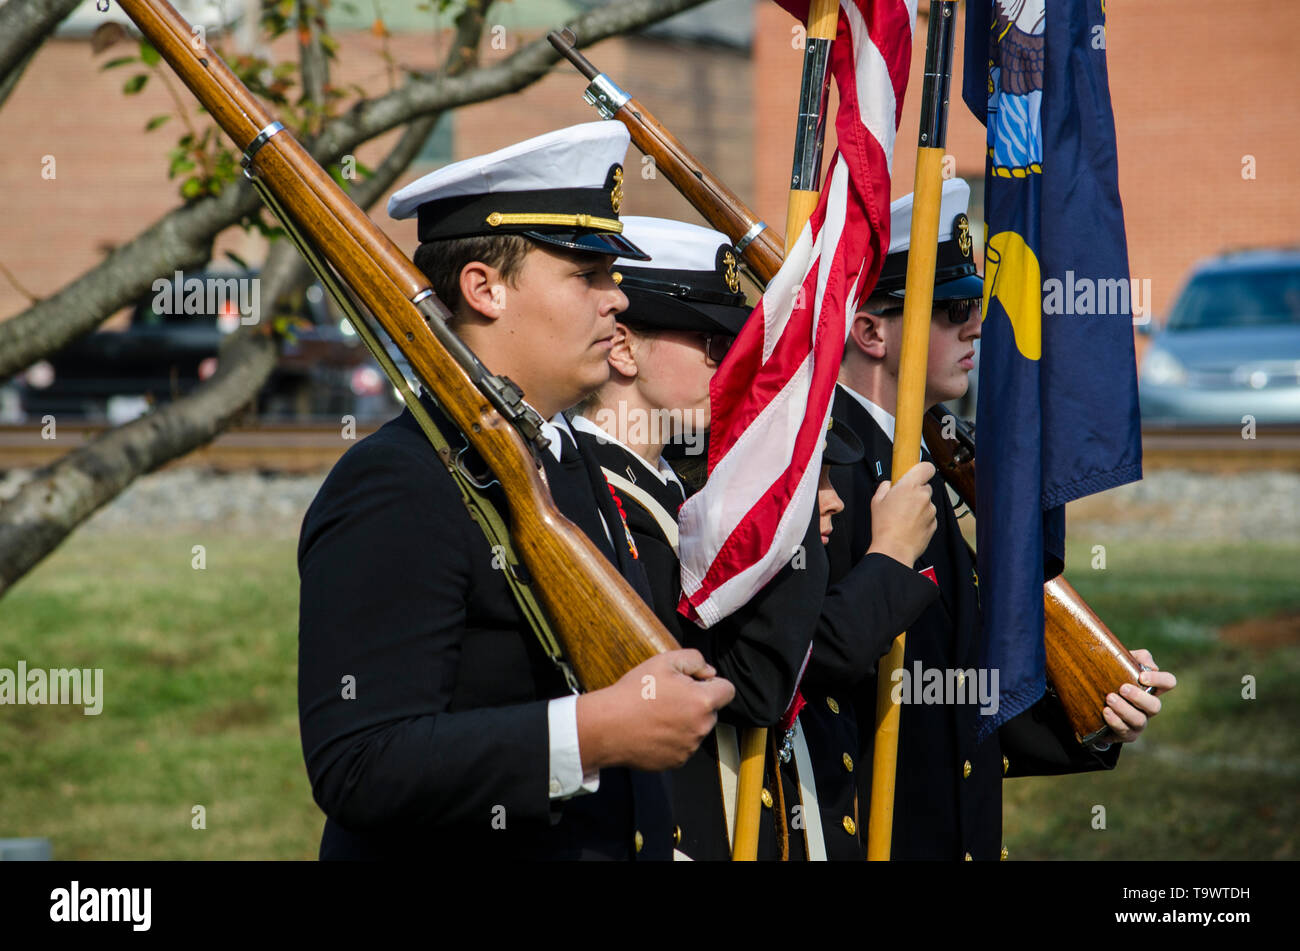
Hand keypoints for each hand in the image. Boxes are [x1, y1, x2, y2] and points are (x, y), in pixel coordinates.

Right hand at [576, 649, 734, 771]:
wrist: (608, 726)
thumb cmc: (634, 692)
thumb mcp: (664, 661)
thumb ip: (694, 660)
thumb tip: (709, 672)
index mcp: (703, 702)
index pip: (728, 690)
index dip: (712, 683)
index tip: (695, 683)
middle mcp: (701, 728)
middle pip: (712, 711)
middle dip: (697, 703)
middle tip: (669, 696)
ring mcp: (689, 748)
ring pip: (697, 729)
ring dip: (685, 722)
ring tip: (657, 714)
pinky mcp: (676, 762)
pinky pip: (683, 747)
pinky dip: (673, 739)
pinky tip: (653, 730)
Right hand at [866, 461, 937, 567]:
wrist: (894, 549)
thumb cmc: (884, 526)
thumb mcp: (876, 501)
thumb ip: (884, 487)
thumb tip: (888, 485)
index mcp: (909, 486)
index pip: (926, 467)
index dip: (922, 469)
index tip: (916, 473)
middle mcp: (923, 496)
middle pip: (925, 486)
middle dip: (916, 491)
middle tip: (903, 500)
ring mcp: (931, 510)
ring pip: (927, 502)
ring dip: (918, 506)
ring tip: (904, 517)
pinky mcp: (934, 523)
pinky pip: (929, 516)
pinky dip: (921, 519)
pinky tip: (909, 525)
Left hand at [1102, 648, 1176, 742]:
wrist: (1096, 705)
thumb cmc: (1114, 680)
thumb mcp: (1122, 664)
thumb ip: (1136, 657)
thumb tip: (1148, 663)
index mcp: (1152, 688)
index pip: (1168, 682)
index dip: (1160, 680)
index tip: (1142, 676)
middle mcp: (1149, 707)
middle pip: (1155, 706)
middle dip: (1139, 697)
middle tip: (1122, 688)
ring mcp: (1139, 722)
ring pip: (1139, 720)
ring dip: (1124, 709)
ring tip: (1109, 698)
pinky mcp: (1127, 733)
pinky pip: (1125, 731)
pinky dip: (1115, 721)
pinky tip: (1105, 711)